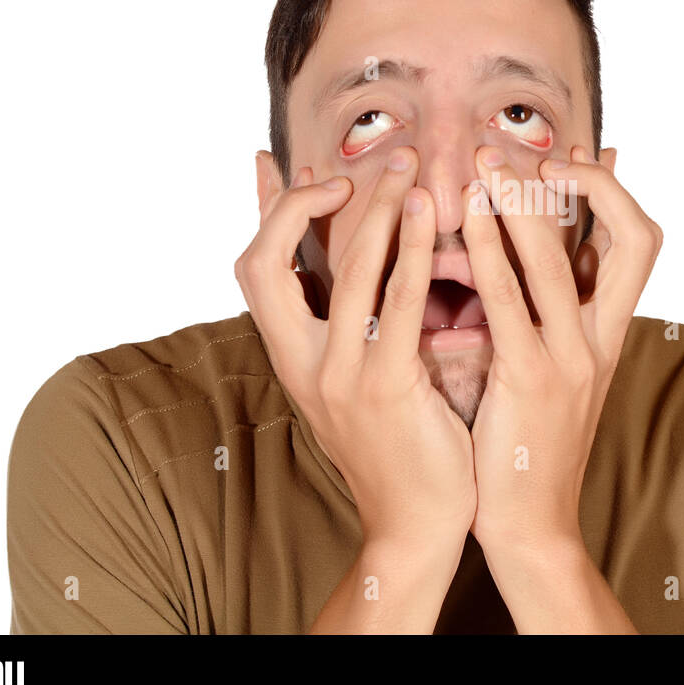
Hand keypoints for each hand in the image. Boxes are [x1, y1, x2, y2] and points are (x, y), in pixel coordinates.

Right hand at [234, 147, 476, 549]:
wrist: (413, 524)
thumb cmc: (396, 445)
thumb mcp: (356, 378)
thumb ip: (352, 322)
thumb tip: (348, 267)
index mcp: (289, 357)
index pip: (253, 268)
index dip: (261, 210)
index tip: (278, 163)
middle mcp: (300, 363)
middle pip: (266, 263)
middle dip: (305, 201)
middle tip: (363, 160)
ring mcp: (337, 376)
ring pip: (345, 270)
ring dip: (375, 210)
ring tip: (407, 168)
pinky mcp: (384, 388)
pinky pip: (395, 303)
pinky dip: (411, 251)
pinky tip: (430, 218)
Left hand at [460, 143, 662, 553]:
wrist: (532, 521)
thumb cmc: (532, 440)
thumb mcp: (559, 369)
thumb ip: (554, 313)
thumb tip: (546, 259)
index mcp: (611, 334)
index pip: (641, 243)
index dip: (615, 191)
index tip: (578, 154)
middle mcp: (604, 340)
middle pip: (636, 239)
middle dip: (591, 184)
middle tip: (533, 151)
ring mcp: (574, 360)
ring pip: (560, 262)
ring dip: (524, 204)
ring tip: (485, 163)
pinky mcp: (531, 381)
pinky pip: (511, 303)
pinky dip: (491, 253)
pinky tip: (467, 221)